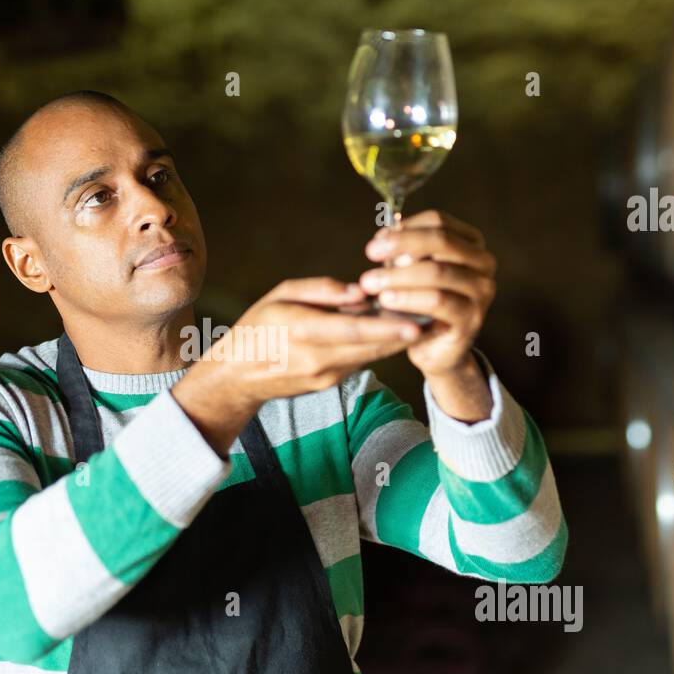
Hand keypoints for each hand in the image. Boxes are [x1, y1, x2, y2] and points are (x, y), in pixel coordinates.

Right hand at [172, 277, 421, 454]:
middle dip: (404, 334)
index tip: (415, 323)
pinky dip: (377, 346)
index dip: (386, 328)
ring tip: (420, 318)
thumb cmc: (258, 327)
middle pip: (371, 347)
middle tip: (434, 317)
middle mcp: (317, 359)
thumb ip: (320, 290)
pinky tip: (392, 330)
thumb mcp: (280, 294)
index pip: (352, 330)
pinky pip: (360, 361)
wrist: (239, 376)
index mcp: (302, 331)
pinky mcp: (331, 384)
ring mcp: (326, 376)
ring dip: (395, 339)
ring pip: (371, 355)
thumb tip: (358, 291)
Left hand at [358, 210, 496, 378]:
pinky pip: (438, 301)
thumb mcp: (408, 272)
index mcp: (470, 244)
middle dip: (401, 245)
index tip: (376, 242)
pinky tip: (387, 300)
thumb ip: (400, 252)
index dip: (405, 228)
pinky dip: (409, 298)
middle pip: (441, 241)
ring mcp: (482, 290)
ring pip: (438, 272)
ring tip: (371, 282)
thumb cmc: (420, 304)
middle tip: (370, 253)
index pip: (438, 222)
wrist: (434, 347)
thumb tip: (383, 235)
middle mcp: (483, 263)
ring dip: (399, 275)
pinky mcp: (472, 318)